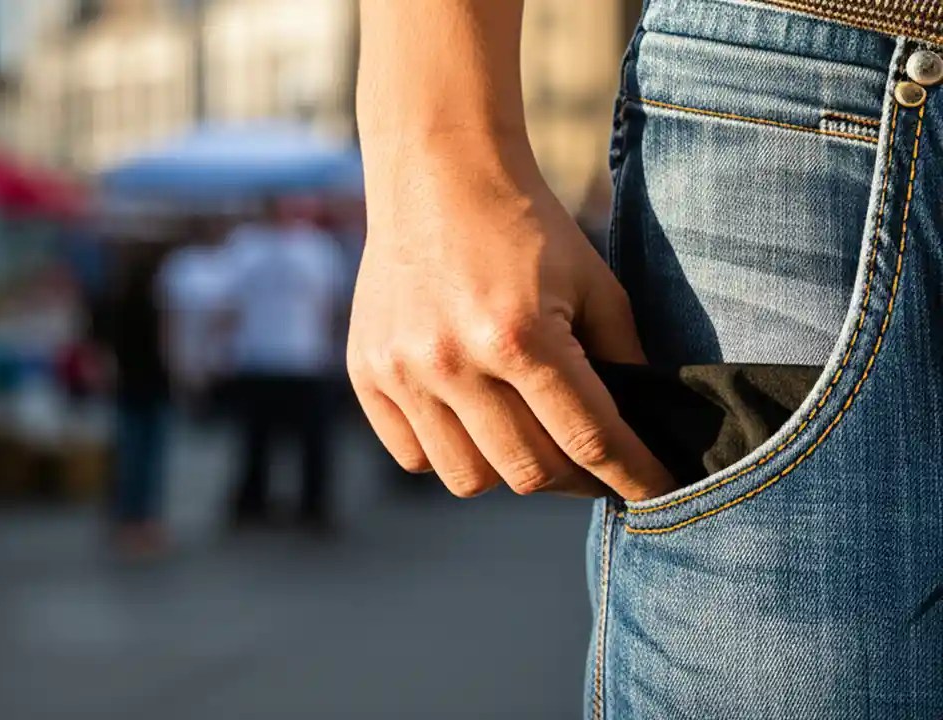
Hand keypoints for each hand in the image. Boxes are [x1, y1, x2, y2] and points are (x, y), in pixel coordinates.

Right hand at [347, 148, 675, 500]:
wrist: (438, 175)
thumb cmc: (526, 227)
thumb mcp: (594, 284)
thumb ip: (624, 359)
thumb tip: (643, 431)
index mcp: (521, 336)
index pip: (590, 440)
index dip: (633, 475)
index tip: (657, 494)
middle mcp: (454, 360)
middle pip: (528, 473)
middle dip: (575, 479)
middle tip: (592, 465)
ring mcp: (403, 371)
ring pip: (468, 478)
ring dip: (508, 470)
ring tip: (526, 439)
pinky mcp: (367, 373)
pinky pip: (414, 455)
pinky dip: (449, 452)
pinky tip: (470, 421)